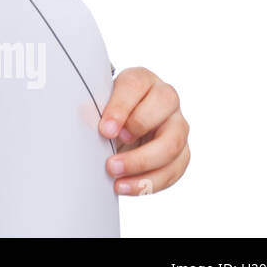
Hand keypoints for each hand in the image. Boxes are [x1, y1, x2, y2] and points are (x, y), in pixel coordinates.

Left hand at [98, 66, 189, 195]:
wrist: (122, 128)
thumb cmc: (110, 113)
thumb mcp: (99, 105)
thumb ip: (95, 108)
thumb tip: (85, 116)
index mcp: (142, 80)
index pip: (135, 85)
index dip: (120, 107)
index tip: (104, 129)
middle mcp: (166, 99)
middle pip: (164, 105)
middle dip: (137, 128)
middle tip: (111, 143)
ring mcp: (177, 125)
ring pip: (173, 142)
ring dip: (142, 162)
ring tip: (114, 173)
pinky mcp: (181, 152)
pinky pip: (173, 170)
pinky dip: (148, 182)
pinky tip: (125, 186)